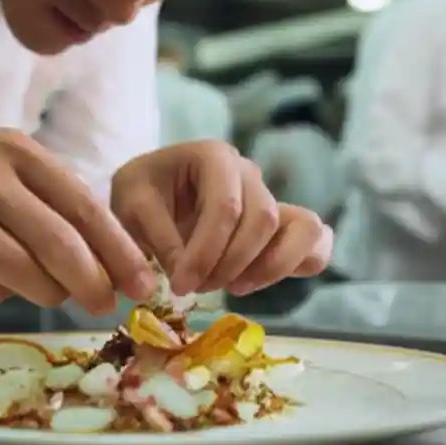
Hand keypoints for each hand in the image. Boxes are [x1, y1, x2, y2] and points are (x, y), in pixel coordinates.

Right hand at [0, 129, 156, 314]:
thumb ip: (47, 204)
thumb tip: (105, 262)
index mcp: (15, 150)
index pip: (83, 205)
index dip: (118, 250)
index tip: (141, 284)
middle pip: (56, 240)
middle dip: (90, 282)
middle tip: (104, 306)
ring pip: (16, 268)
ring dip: (44, 293)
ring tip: (52, 297)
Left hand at [110, 141, 333, 296]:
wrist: (150, 191)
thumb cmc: (141, 193)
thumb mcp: (130, 205)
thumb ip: (156, 235)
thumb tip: (185, 273)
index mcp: (213, 156)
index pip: (226, 207)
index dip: (206, 253)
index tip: (180, 285)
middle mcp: (248, 171)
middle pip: (262, 220)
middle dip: (231, 263)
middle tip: (198, 287)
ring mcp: (269, 194)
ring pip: (298, 228)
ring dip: (269, 267)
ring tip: (233, 287)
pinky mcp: (282, 222)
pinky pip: (314, 238)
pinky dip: (299, 262)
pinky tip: (260, 281)